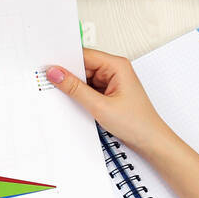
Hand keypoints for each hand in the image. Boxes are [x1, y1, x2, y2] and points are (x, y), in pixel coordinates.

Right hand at [45, 48, 176, 156]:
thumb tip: (56, 73)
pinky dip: (79, 94)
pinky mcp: (107, 92)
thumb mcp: (100, 106)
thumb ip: (74, 88)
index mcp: (117, 65)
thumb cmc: (137, 124)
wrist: (151, 142)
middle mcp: (114, 70)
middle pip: (81, 66)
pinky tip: (75, 102)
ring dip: (73, 87)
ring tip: (68, 97)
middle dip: (68, 75)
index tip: (48, 67)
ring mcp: (110, 81)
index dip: (64, 60)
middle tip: (52, 84)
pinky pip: (87, 88)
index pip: (83, 55)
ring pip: (83, 78)